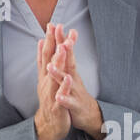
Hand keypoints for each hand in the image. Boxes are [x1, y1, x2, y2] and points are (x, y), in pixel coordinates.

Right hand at [33, 28, 70, 139]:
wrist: (48, 126)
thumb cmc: (50, 101)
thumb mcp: (46, 80)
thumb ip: (43, 61)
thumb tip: (41, 42)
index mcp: (45, 77)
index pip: (46, 54)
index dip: (49, 39)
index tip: (52, 23)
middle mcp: (46, 83)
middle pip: (48, 60)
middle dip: (52, 44)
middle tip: (55, 28)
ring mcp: (51, 94)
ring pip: (54, 76)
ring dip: (57, 61)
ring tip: (61, 48)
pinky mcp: (57, 106)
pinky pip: (61, 96)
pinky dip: (63, 87)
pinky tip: (67, 78)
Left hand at [44, 23, 103, 139]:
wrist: (87, 113)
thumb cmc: (76, 92)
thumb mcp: (70, 72)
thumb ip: (66, 57)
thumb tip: (63, 40)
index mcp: (69, 70)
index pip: (65, 52)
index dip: (61, 39)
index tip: (57, 25)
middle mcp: (73, 78)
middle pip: (69, 62)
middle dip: (65, 52)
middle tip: (62, 40)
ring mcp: (74, 91)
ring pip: (66, 82)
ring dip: (59, 74)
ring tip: (51, 67)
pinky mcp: (74, 105)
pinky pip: (68, 102)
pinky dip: (64, 98)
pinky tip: (59, 96)